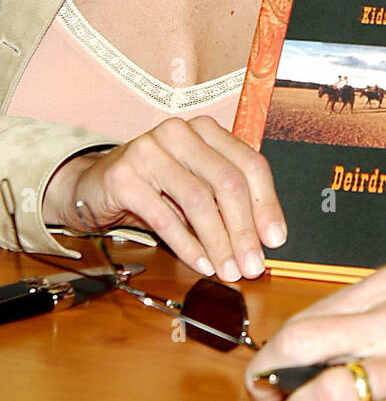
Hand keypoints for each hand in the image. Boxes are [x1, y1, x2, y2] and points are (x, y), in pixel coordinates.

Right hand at [43, 116, 285, 281]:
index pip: (250, 164)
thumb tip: (265, 238)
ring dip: (218, 242)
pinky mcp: (125, 176)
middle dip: (244, 230)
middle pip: (228, 183)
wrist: (95, 185)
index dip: (267, 204)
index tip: (275, 239)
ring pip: (199, 200)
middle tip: (252, 265)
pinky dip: (187, 245)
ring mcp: (150, 150)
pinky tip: (200, 263)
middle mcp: (180, 133)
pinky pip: (164, 217)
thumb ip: (228, 202)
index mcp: (206, 130)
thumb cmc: (154, 187)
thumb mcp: (196, 186)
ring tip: (227, 270)